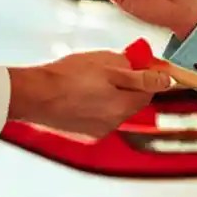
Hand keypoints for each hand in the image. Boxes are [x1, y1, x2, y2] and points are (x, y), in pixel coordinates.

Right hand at [7, 51, 171, 137]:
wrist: (34, 95)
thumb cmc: (67, 76)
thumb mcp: (107, 65)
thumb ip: (139, 74)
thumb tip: (161, 78)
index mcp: (123, 106)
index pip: (150, 92)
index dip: (147, 75)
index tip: (140, 63)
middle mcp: (114, 124)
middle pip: (132, 101)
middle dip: (126, 84)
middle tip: (109, 67)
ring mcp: (98, 131)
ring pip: (114, 108)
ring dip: (110, 95)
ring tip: (89, 79)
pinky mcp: (83, 133)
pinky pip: (98, 116)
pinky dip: (95, 105)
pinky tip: (80, 93)